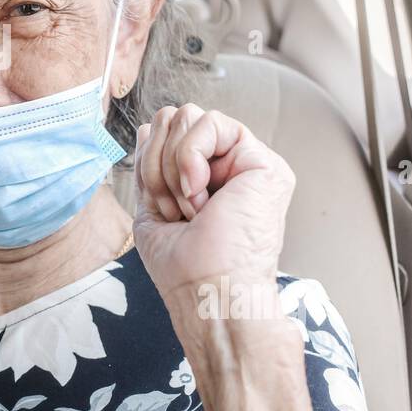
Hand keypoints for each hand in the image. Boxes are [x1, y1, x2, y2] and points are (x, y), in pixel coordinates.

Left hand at [133, 104, 295, 305]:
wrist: (210, 293)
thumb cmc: (184, 269)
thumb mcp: (153, 208)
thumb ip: (154, 165)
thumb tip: (151, 126)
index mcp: (204, 179)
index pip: (164, 135)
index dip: (148, 164)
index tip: (161, 208)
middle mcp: (228, 167)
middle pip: (174, 119)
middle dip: (159, 165)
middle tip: (177, 209)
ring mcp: (247, 163)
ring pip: (188, 117)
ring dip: (175, 169)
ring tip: (194, 208)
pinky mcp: (263, 161)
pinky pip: (210, 122)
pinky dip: (191, 159)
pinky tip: (204, 196)